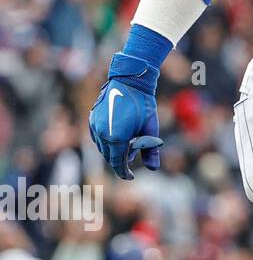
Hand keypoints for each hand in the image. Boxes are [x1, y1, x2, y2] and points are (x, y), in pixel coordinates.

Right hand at [88, 54, 162, 179]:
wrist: (130, 82)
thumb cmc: (144, 105)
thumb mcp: (150, 129)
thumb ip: (151, 150)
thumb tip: (153, 168)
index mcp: (117, 138)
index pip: (117, 162)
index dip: (123, 172)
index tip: (130, 177)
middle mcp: (102, 134)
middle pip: (109, 156)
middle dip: (119, 161)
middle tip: (131, 160)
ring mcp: (94, 126)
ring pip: (102, 147)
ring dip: (113, 151)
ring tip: (127, 146)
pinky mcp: (92, 119)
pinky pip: (97, 137)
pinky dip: (106, 141)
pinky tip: (117, 138)